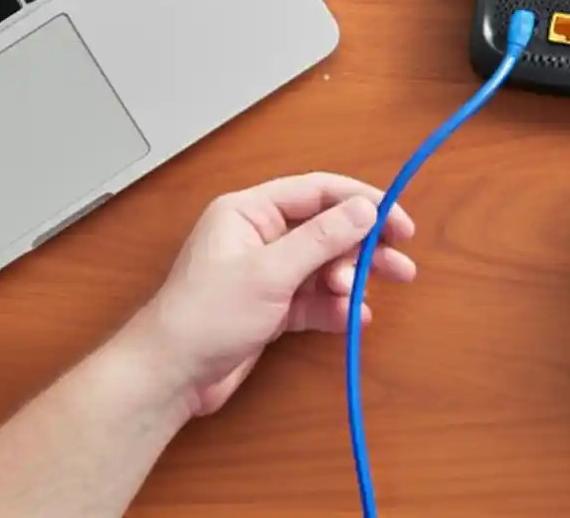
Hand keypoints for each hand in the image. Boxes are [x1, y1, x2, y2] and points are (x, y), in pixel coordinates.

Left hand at [125, 173, 416, 416]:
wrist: (168, 377)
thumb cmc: (206, 316)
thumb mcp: (270, 272)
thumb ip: (322, 239)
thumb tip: (366, 210)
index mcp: (249, 212)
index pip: (317, 192)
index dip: (362, 203)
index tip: (399, 223)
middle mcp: (258, 236)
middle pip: (325, 229)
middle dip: (363, 246)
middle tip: (401, 265)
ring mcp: (264, 274)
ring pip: (322, 266)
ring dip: (351, 280)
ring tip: (374, 295)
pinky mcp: (269, 308)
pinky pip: (312, 299)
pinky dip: (334, 307)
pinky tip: (352, 318)